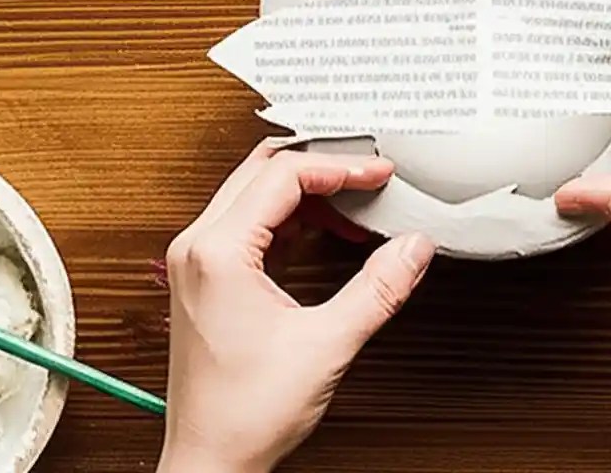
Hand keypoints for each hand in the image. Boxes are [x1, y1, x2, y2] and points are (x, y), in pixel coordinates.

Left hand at [159, 145, 435, 472]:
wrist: (211, 461)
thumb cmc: (244, 414)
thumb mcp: (327, 345)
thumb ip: (377, 289)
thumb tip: (413, 249)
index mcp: (217, 252)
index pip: (282, 174)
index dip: (339, 168)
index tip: (378, 174)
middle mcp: (197, 248)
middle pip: (262, 171)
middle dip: (321, 169)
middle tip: (369, 177)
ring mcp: (197, 263)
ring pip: (253, 195)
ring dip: (306, 194)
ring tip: (356, 207)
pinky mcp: (205, 280)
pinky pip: (248, 226)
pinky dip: (290, 220)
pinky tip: (326, 233)